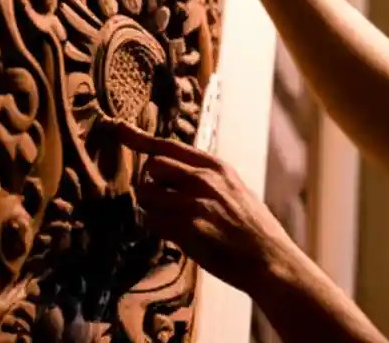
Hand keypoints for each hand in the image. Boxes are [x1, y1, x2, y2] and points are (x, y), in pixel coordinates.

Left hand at [107, 119, 301, 294]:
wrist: (270, 258)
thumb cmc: (254, 229)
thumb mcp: (236, 190)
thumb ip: (207, 179)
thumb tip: (176, 175)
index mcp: (216, 167)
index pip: (169, 146)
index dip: (139, 138)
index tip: (118, 129)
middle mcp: (203, 180)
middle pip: (153, 167)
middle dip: (152, 184)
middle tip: (165, 201)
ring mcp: (193, 204)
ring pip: (147, 195)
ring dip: (152, 208)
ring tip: (174, 221)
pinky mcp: (186, 229)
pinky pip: (151, 222)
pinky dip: (157, 228)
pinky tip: (178, 236)